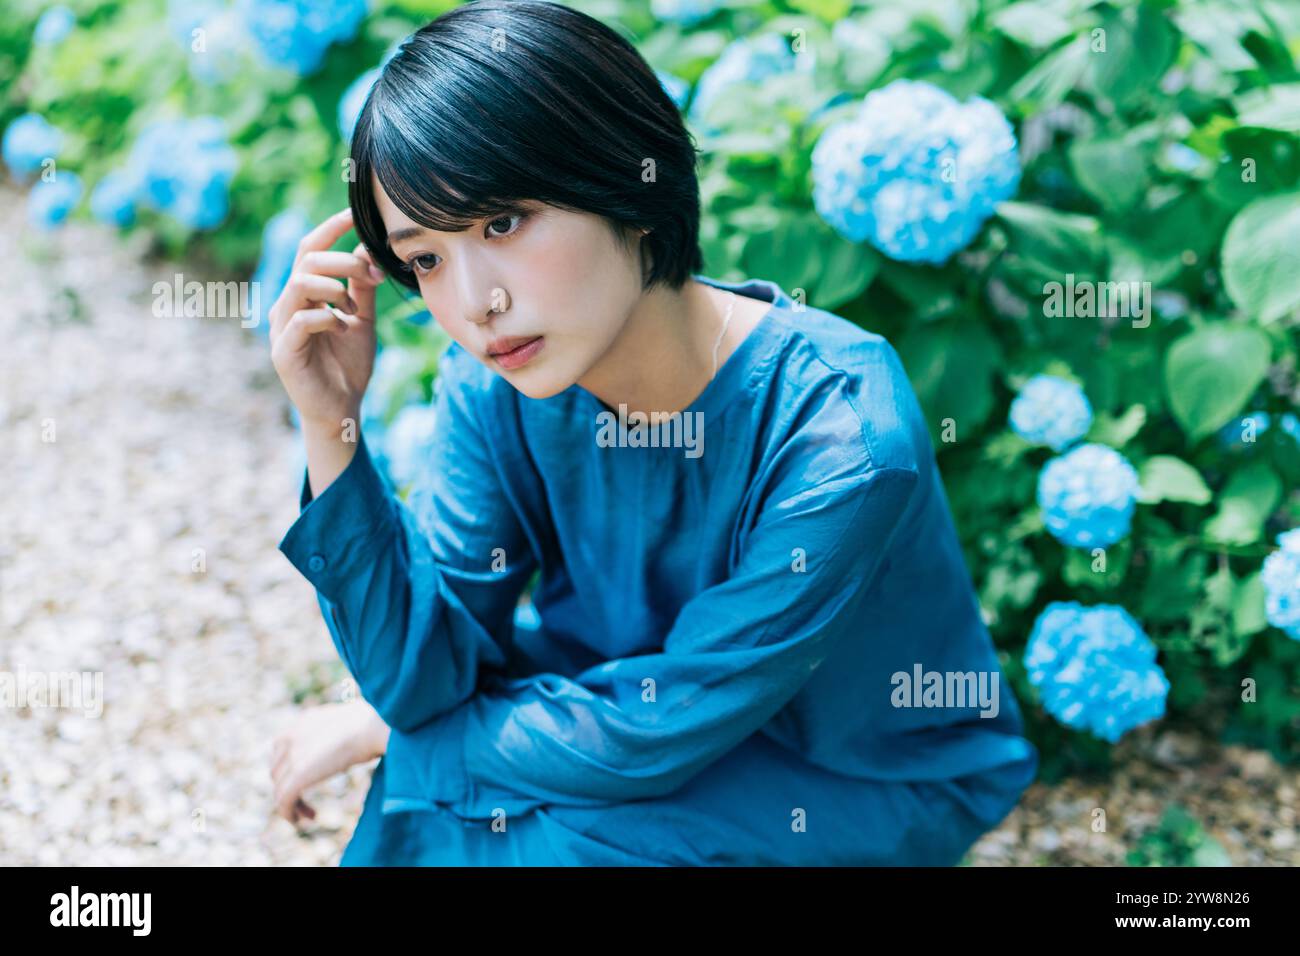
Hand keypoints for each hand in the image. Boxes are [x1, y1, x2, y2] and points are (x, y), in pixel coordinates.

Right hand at [268, 208, 384, 432]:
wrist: (343, 409)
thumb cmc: (348, 364)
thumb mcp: (363, 318)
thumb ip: (363, 287)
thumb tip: (369, 249)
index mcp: (305, 294)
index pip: (310, 249)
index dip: (330, 228)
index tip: (355, 213)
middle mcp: (288, 305)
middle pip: (307, 260)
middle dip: (343, 259)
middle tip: (371, 273)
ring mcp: (282, 327)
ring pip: (300, 284)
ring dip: (335, 288)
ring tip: (354, 308)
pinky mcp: (284, 352)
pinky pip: (303, 321)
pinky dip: (329, 318)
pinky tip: (344, 327)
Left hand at [270, 698, 389, 825]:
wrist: (372, 725)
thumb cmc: (374, 724)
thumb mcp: (349, 724)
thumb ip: (338, 733)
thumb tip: (351, 740)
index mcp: (304, 722)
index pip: (281, 749)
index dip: (289, 770)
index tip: (307, 782)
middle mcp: (293, 736)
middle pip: (277, 771)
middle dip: (289, 789)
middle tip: (308, 803)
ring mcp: (293, 755)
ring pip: (280, 788)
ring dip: (292, 805)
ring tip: (310, 815)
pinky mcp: (298, 774)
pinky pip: (284, 800)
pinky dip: (290, 813)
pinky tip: (306, 820)